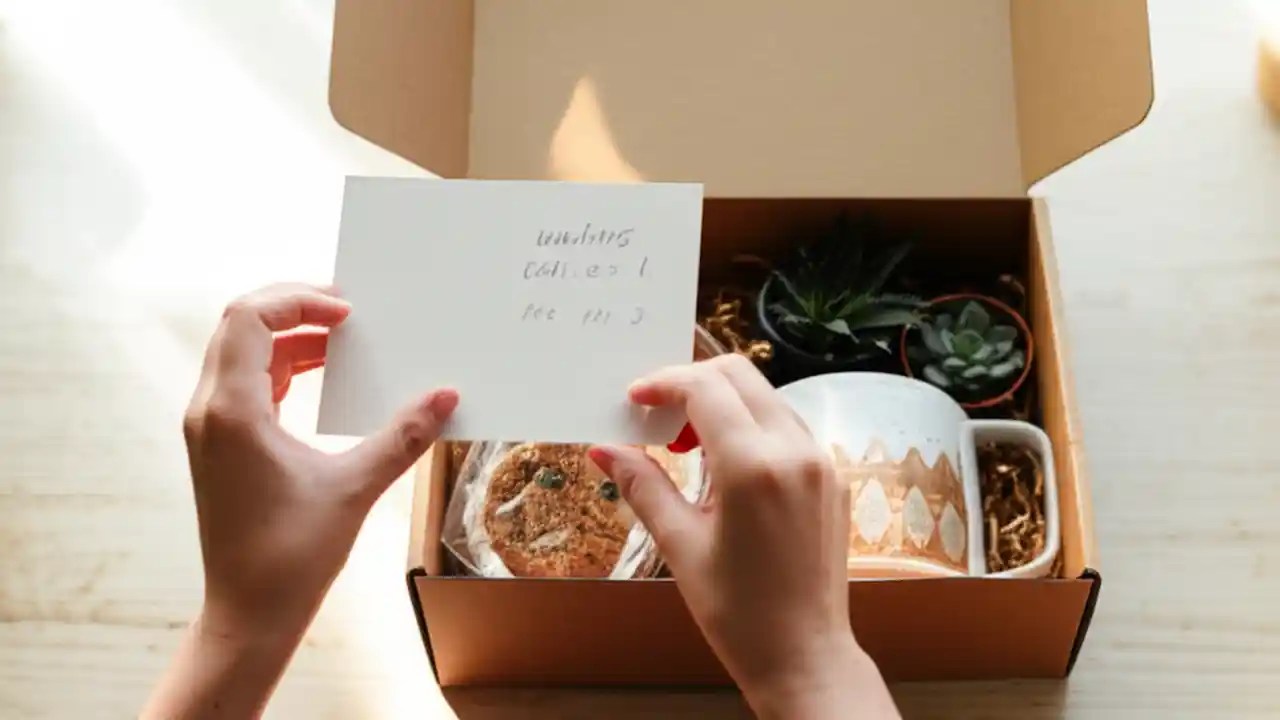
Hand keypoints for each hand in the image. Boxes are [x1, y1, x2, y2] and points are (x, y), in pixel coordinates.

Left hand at [144, 283, 456, 718]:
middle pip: (240, 325)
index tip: (349, 314)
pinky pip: (246, 384)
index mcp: (232, 410)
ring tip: (344, 341)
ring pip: (243, 353)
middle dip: (295, 308)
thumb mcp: (354, 487)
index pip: (250, 317)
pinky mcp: (220, 446)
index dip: (299, 300)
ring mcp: (210, 429)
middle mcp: (209, 410)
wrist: (248, 614)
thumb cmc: (291, 557)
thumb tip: (447, 396)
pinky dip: (283, 369)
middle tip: (349, 312)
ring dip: (291, 338)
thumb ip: (402, 436)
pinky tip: (324, 378)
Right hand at [589, 355, 897, 719]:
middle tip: (657, 418)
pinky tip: (723, 465)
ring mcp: (821, 462)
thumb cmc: (739, 613)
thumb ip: (643, 486)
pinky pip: (787, 428)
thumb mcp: (680, 546)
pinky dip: (750, 427)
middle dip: (692, 383)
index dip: (663, 383)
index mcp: (754, 467)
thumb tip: (603, 451)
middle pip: (739, 376)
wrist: (806, 656)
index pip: (705, 388)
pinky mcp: (831, 478)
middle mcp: (796, 452)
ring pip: (765, 398)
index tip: (635, 398)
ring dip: (722, 404)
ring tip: (685, 447)